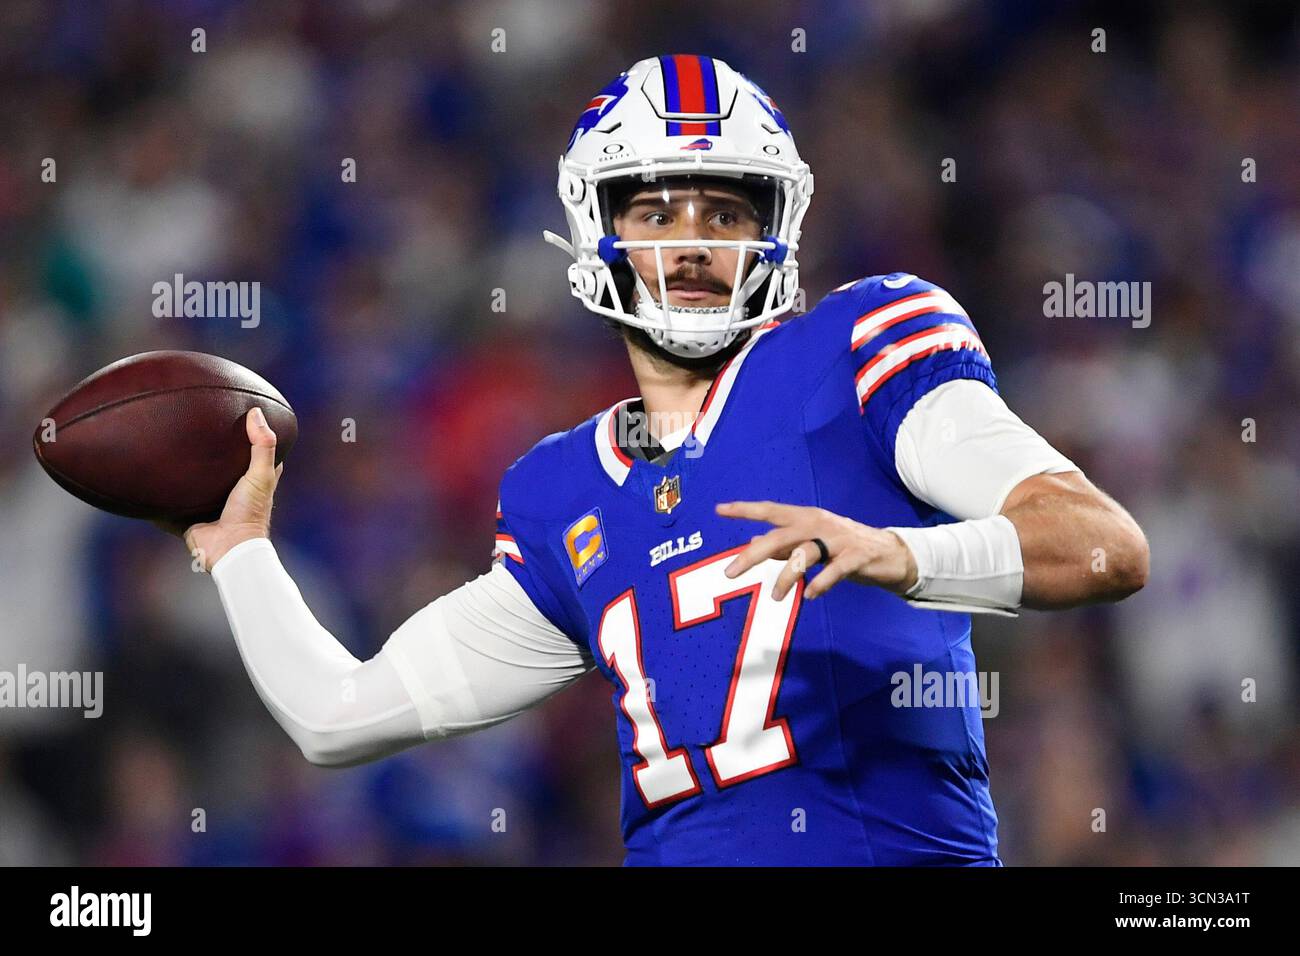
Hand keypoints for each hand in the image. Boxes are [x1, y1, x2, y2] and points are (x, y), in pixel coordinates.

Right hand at [153, 407, 283, 571]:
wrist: (227, 548)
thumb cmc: (250, 512)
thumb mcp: (261, 475)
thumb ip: (262, 445)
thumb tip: (255, 412)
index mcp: (253, 482)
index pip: (256, 453)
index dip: (252, 436)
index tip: (241, 415)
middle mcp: (233, 491)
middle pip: (222, 466)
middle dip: (212, 451)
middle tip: (196, 427)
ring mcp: (210, 504)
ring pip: (196, 482)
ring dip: (186, 471)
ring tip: (169, 446)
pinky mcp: (189, 515)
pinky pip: (173, 502)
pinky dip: (164, 493)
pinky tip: (150, 475)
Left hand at [715, 500, 917, 600]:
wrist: (889, 553)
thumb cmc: (843, 546)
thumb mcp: (810, 542)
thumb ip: (783, 545)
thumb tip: (753, 544)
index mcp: (805, 517)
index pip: (770, 510)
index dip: (745, 509)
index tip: (720, 509)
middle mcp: (818, 524)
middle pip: (780, 536)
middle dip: (753, 555)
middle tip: (730, 573)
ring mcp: (838, 539)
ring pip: (805, 553)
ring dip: (786, 577)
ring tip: (776, 597)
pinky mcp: (857, 556)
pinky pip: (836, 570)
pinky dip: (821, 583)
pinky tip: (810, 595)